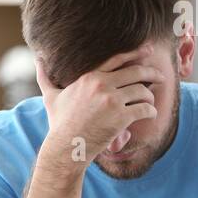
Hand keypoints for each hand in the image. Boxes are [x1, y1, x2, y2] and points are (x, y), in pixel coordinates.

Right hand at [36, 50, 159, 166]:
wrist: (66, 147)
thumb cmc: (59, 123)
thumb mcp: (51, 97)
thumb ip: (45, 77)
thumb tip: (36, 60)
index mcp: (88, 77)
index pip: (118, 59)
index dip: (136, 53)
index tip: (149, 50)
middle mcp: (101, 85)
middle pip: (136, 72)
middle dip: (152, 73)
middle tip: (160, 76)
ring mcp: (112, 101)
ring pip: (143, 91)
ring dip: (150, 96)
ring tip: (149, 102)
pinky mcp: (121, 117)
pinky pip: (145, 109)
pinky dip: (151, 111)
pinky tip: (149, 114)